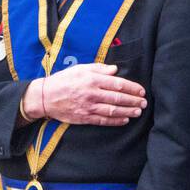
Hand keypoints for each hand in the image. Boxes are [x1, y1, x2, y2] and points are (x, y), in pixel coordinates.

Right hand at [22, 64, 146, 125]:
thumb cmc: (64, 80)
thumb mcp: (80, 68)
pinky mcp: (84, 118)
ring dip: (128, 111)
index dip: (132, 88)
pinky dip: (116, 121)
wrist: (45, 97)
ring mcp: (88, 107)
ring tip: (138, 112)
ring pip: (113, 110)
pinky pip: (103, 120)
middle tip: (144, 103)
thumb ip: (99, 68)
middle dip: (134, 101)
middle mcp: (92, 94)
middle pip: (118, 98)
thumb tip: (115, 70)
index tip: (141, 91)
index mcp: (92, 80)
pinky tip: (125, 120)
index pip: (117, 84)